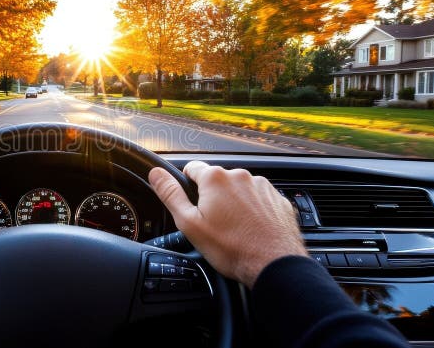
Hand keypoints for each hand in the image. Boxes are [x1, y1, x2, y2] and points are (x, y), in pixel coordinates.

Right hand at [149, 161, 305, 288]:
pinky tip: (251, 229)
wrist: (273, 265)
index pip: (192, 168)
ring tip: (234, 229)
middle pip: (217, 180)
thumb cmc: (231, 248)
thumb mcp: (189, 223)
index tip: (192, 204)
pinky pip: (259, 198)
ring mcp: (262, 186)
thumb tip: (156, 174)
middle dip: (212, 197)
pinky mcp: (277, 198)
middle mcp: (240, 175)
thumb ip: (170, 194)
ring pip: (239, 189)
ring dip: (234, 203)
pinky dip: (253, 210)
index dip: (187, 186)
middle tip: (213, 224)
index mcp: (215, 178)